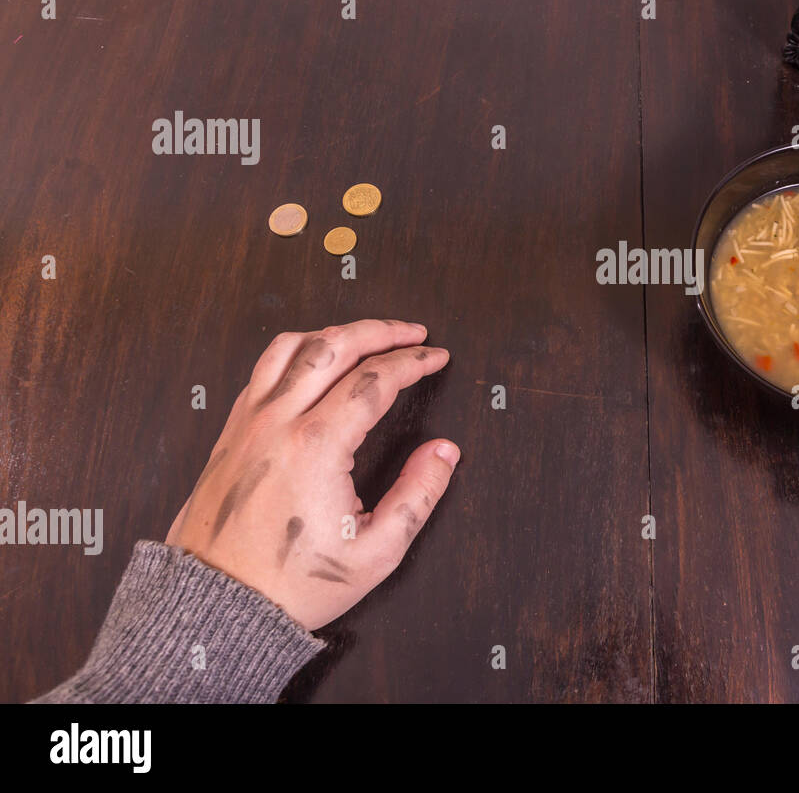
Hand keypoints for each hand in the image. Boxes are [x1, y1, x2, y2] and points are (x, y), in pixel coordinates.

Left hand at [166, 319, 457, 630]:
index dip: (413, 362)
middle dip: (380, 331)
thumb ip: (418, 494)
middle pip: (333, 345)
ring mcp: (247, 424)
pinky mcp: (229, 434)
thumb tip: (444, 453)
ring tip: (366, 337)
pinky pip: (262, 370)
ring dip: (335, 332)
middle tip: (412, 332)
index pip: (375, 379)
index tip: (436, 357)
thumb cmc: (291, 585)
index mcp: (316, 446)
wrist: (216, 606)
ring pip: (291, 346)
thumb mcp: (376, 552)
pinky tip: (315, 363)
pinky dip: (297, 352)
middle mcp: (277, 423)